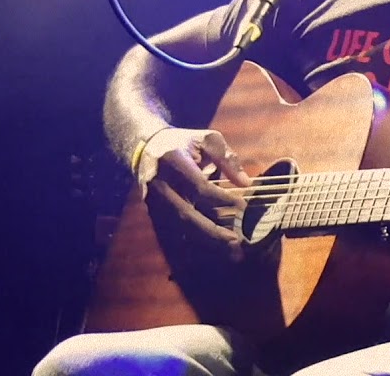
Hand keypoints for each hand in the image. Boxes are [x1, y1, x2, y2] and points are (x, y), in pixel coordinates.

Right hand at [138, 128, 251, 268]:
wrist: (144, 146)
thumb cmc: (182, 141)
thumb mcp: (207, 140)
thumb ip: (227, 159)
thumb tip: (246, 183)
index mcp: (174, 162)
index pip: (200, 187)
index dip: (222, 199)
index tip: (243, 207)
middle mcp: (161, 184)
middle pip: (186, 215)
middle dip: (212, 231)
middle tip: (235, 241)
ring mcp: (154, 201)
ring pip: (180, 227)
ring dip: (205, 240)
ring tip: (229, 249)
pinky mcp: (153, 212)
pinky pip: (175, 230)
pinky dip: (194, 239)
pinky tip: (213, 247)